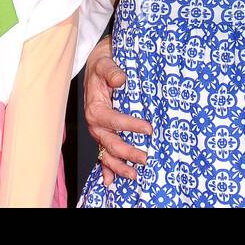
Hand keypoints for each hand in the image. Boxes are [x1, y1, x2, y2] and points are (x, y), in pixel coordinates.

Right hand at [83, 36, 151, 185]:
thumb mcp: (104, 63)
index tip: (149, 128)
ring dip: (120, 166)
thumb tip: (120, 79)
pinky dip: (107, 169)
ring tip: (134, 175)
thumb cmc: (102, 64)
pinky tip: (111, 181)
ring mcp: (99, 131)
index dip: (131, 126)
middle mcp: (95, 124)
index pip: (113, 120)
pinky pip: (103, 154)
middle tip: (146, 157)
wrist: (97, 64)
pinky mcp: (103, 134)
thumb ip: (111, 71)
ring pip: (107, 153)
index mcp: (95, 108)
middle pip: (111, 143)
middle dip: (128, 153)